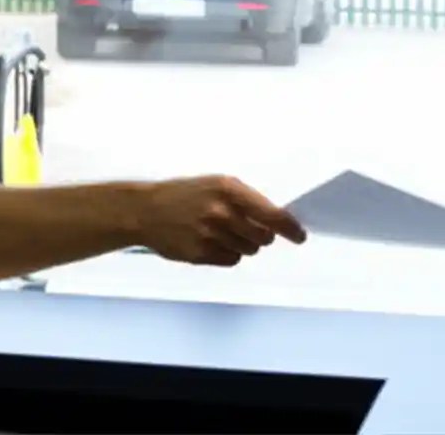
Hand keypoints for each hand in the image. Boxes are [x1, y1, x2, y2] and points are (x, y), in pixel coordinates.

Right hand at [138, 175, 305, 265]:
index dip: (290, 228)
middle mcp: (222, 212)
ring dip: (242, 244)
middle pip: (263, 237)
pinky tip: (210, 242)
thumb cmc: (183, 194)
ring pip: (248, 250)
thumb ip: (245, 199)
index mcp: (229, 189)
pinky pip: (231, 260)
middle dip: (260, 234)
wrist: (144, 210)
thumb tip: (277, 219)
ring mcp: (211, 235)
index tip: (299, 236)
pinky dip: (227, 254)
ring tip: (221, 232)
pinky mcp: (201, 254)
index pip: (272, 215)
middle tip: (244, 227)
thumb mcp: (215, 184)